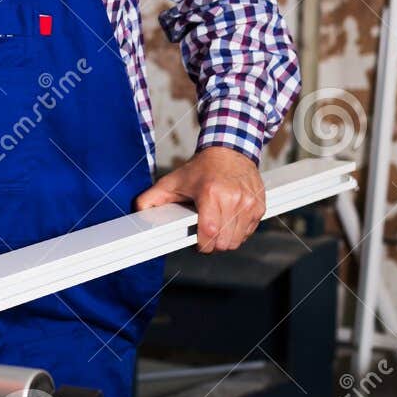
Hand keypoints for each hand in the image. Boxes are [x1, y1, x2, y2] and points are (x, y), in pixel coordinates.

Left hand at [133, 147, 264, 252]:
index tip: (197, 244)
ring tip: (216, 227)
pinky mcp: (259, 206)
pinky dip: (238, 232)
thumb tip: (138, 212)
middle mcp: (233, 198)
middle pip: (224, 242)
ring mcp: (249, 202)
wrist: (230, 150)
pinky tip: (229, 220)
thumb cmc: (202, 168)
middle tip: (205, 235)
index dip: (202, 245)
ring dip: (226, 240)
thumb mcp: (174, 181)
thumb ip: (153, 198)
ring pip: (237, 240)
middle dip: (212, 244)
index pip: (210, 233)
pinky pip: (248, 232)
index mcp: (211, 193)